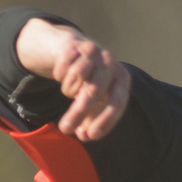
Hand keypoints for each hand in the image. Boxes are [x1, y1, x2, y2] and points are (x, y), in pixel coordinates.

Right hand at [16, 19, 130, 141]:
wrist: (79, 53)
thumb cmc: (91, 83)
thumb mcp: (96, 102)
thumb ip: (91, 119)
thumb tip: (84, 135)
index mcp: (122, 79)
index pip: (117, 102)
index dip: (104, 120)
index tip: (89, 136)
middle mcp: (111, 63)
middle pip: (94, 91)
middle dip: (78, 112)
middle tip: (65, 129)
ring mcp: (93, 52)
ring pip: (76, 76)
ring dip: (69, 90)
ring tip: (70, 91)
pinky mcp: (75, 45)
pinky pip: (63, 67)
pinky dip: (60, 76)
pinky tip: (63, 76)